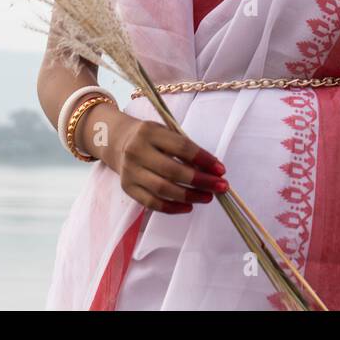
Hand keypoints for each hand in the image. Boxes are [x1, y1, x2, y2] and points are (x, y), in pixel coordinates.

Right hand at [107, 115, 229, 214]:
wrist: (118, 142)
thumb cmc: (151, 138)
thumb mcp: (166, 133)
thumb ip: (186, 149)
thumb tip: (212, 170)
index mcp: (150, 132)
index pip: (182, 147)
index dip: (204, 160)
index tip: (221, 170)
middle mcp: (137, 151)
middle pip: (173, 171)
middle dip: (201, 181)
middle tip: (221, 186)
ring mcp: (130, 171)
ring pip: (163, 189)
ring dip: (189, 196)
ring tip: (208, 197)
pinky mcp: (127, 188)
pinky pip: (151, 203)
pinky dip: (172, 207)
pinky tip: (188, 207)